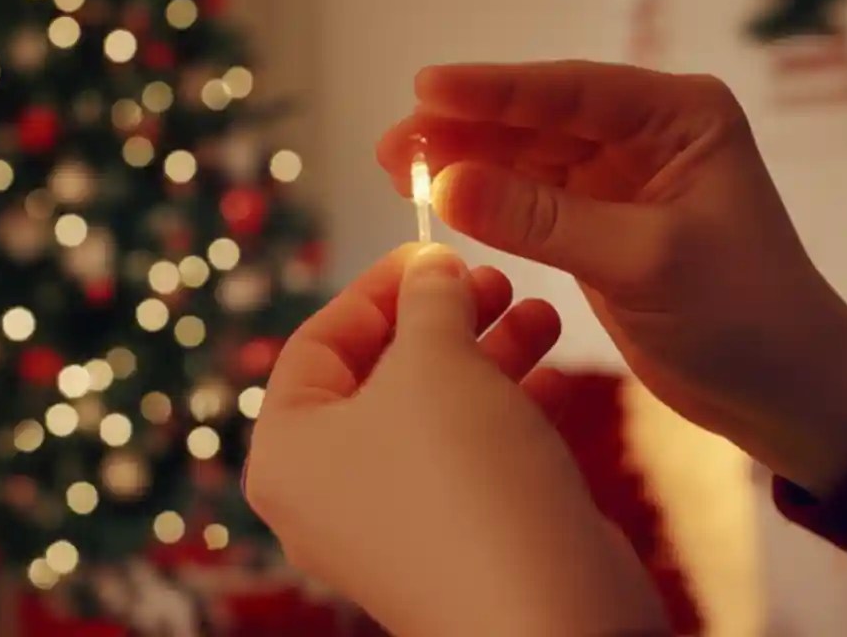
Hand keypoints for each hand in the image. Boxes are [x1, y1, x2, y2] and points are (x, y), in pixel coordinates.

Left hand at [245, 244, 666, 636]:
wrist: (547, 615)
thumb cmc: (466, 480)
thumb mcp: (437, 361)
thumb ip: (428, 298)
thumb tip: (430, 265)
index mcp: (289, 451)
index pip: (318, 341)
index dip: (379, 285)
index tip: (435, 246)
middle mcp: (330, 492)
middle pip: (381, 376)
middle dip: (443, 318)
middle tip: (494, 279)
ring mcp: (394, 522)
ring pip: (435, 413)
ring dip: (488, 355)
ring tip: (539, 311)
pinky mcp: (456, 540)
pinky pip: (472, 456)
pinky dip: (510, 409)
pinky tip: (557, 373)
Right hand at [376, 62, 846, 494]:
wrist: (785, 392)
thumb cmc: (744, 317)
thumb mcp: (644, 262)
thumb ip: (544, 222)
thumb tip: (449, 184)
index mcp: (681, 117)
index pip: (571, 91)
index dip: (492, 89)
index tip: (423, 89)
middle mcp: (648, 135)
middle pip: (537, 119)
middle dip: (465, 129)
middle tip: (393, 147)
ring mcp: (620, 180)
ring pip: (526, 158)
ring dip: (466, 163)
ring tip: (399, 171)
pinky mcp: (600, 226)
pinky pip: (530, 201)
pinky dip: (487, 203)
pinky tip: (443, 202)